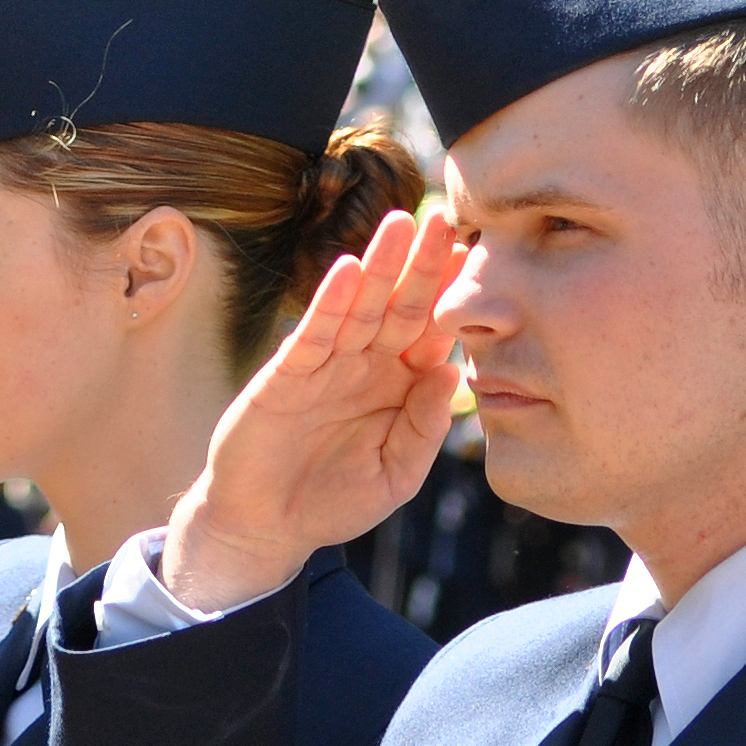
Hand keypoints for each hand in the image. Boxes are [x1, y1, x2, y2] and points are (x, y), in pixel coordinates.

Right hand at [158, 208, 465, 612]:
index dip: (453, 297)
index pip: (433, 331)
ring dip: (378, 265)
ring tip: (399, 224)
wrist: (266, 526)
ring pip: (358, 307)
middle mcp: (367, 364)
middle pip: (400, 305)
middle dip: (422, 264)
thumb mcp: (395, 475)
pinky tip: (347, 271)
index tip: (479, 260)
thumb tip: (453, 372)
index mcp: (401, 384)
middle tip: (445, 219)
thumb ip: (424, 429)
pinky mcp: (286, 373)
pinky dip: (329, 302)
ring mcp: (326, 365)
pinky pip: (313, 333)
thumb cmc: (335, 501)